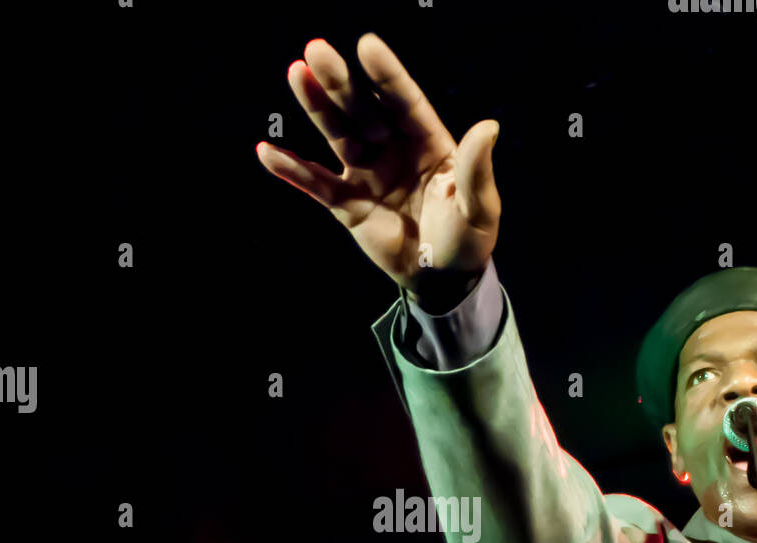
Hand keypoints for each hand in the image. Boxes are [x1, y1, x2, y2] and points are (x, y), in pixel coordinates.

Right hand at [257, 33, 500, 297]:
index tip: (366, 46)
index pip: (404, 102)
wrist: (444, 282)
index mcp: (428, 143)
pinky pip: (316, 185)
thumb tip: (489, 127)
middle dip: (340, 83)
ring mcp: (367, 175)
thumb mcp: (480, 208)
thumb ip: (477, 169)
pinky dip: (292, 171)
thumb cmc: (468, 240)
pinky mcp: (347, 205)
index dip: (386, 76)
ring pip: (338, 136)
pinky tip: (266, 152)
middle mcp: (394, 150)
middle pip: (363, 110)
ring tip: (295, 73)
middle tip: (316, 50)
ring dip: (316, 108)